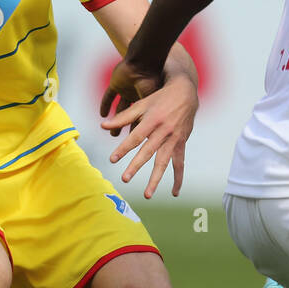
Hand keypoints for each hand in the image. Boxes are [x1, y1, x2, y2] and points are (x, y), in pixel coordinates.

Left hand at [100, 59, 163, 135]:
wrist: (144, 62)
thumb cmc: (150, 82)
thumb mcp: (147, 103)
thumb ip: (140, 118)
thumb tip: (140, 134)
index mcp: (146, 101)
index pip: (140, 121)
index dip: (135, 131)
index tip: (135, 142)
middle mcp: (136, 97)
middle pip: (130, 117)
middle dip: (126, 128)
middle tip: (121, 139)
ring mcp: (126, 90)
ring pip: (120, 107)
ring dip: (115, 120)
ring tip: (111, 131)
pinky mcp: (116, 83)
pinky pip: (108, 95)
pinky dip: (105, 104)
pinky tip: (101, 113)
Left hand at [102, 70, 197, 197]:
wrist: (186, 93)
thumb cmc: (160, 98)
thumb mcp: (142, 104)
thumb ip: (123, 117)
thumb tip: (102, 125)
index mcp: (152, 120)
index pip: (135, 137)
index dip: (123, 149)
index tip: (112, 160)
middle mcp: (163, 131)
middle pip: (148, 152)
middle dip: (136, 166)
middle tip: (125, 179)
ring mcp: (174, 139)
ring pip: (164, 162)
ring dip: (156, 179)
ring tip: (147, 194)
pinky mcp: (181, 144)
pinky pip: (180, 164)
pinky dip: (178, 178)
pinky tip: (175, 192)